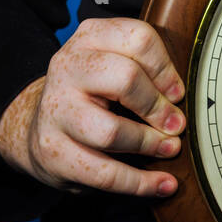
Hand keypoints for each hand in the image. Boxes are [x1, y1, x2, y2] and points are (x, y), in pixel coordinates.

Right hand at [0, 17, 185, 197]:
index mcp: (90, 37)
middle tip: (176, 124)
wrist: (40, 126)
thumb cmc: (92, 93)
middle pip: (125, 79)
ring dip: (149, 143)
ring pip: (111, 130)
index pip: (138, 39)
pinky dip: (140, 183)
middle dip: (158, 106)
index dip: (165, 70)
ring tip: (169, 149)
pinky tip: (163, 184)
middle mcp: (68, 67)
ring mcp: (57, 110)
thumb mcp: (113, 64)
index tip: (177, 93)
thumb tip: (181, 100)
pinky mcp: (53, 152)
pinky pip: (104, 173)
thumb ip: (145, 69)